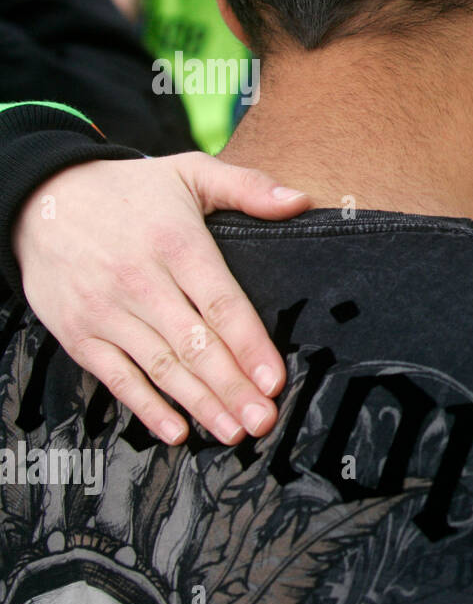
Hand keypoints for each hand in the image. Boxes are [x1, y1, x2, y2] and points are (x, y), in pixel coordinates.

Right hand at [13, 153, 310, 444]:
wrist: (42, 198)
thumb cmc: (130, 190)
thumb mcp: (189, 172)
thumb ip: (248, 186)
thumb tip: (300, 201)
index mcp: (175, 243)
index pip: (220, 303)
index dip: (249, 345)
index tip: (274, 380)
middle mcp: (140, 281)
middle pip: (195, 344)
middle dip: (231, 387)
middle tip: (263, 420)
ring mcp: (106, 311)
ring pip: (161, 366)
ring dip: (199, 404)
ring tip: (233, 430)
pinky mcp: (79, 332)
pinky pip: (116, 377)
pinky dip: (145, 407)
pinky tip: (175, 431)